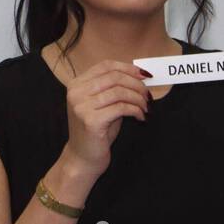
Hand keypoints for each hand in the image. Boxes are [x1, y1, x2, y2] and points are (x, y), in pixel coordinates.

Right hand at [62, 60, 152, 177]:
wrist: (83, 158)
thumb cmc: (97, 130)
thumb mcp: (103, 103)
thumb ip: (114, 87)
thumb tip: (140, 74)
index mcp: (77, 84)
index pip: (106, 66)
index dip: (128, 68)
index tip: (144, 75)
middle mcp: (76, 93)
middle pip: (114, 77)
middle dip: (136, 84)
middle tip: (148, 94)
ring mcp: (81, 106)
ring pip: (119, 92)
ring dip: (138, 98)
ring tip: (146, 107)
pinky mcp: (91, 121)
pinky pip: (121, 108)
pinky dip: (135, 110)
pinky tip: (140, 117)